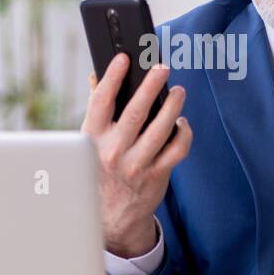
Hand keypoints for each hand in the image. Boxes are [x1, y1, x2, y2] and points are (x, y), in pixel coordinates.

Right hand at [81, 53, 192, 256]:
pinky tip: (182, 122)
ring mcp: (136, 165)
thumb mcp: (90, 142)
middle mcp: (113, 151)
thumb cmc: (100, 169)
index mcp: (92, 138)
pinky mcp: (157, 175)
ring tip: (179, 91)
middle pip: (135, 112)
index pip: (101, 101)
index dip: (113, 76)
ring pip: (161, 129)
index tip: (124, 58)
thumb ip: (96, 108)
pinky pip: (177, 149)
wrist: (112, 216)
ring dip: (173, 106)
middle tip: (162, 68)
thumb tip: (95, 75)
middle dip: (150, 86)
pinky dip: (183, 133)